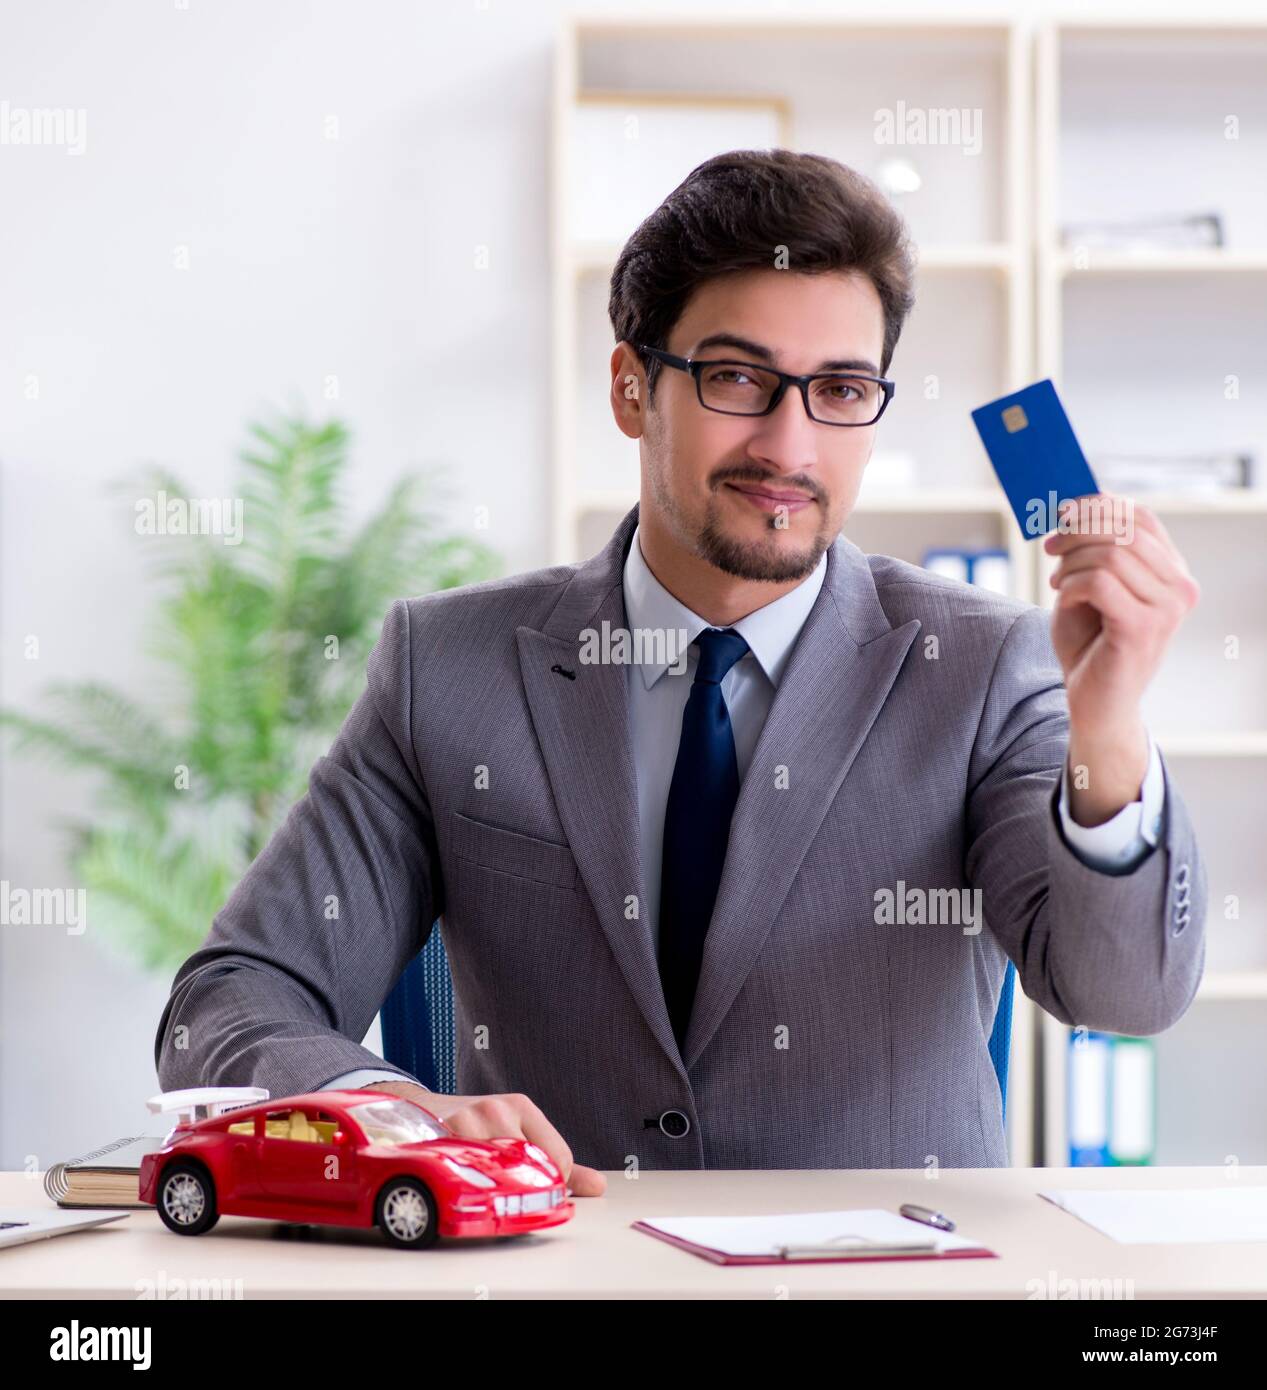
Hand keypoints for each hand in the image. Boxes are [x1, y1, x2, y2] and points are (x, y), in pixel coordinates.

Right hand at [361, 1080, 606, 1196]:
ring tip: (482, 1186)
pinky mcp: (441, 1137)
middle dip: (521, 1190)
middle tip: (507, 1196)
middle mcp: (496, 1110)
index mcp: (521, 1106)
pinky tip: (461, 1183)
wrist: (419, 1111)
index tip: (533, 1191)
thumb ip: (558, 1161)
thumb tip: (599, 1187)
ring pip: (497, 1175)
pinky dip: (466, 1186)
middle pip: (529, 1168)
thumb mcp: (517, 1133)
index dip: (553, 1185)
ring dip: (491, 1189)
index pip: (559, 1158)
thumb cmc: (474, 1127)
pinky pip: (465, 1176)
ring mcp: (468, 1122)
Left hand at [1044, 494, 1198, 825]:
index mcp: (1173, 572)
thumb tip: (1079, 503)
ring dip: (1070, 564)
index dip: (1098, 506)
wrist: (1095, 702)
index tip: (1063, 513)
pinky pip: (1098, 582)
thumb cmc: (1091, 644)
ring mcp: (1167, 608)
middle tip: (1051, 548)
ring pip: (1108, 554)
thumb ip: (1093, 549)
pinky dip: (1070, 586)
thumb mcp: (1091, 586)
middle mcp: (1180, 587)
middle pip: (1123, 530)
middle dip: (1077, 532)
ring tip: (1058, 582)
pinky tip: (1064, 600)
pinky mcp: (1143, 627)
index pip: (1140, 517)